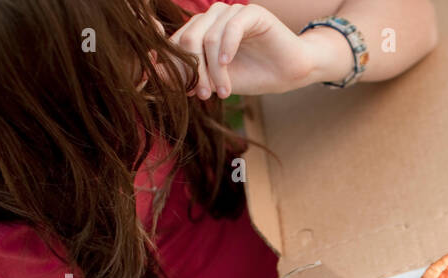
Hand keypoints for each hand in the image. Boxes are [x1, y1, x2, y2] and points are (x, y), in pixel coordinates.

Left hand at [169, 3, 345, 97]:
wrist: (291, 72)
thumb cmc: (255, 75)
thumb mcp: (216, 80)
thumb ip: (190, 76)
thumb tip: (156, 79)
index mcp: (201, 29)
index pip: (178, 44)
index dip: (180, 70)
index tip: (189, 94)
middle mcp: (213, 16)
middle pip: (190, 39)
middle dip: (196, 71)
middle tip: (206, 96)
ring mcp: (232, 12)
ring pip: (209, 37)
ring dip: (214, 69)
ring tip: (224, 91)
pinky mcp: (252, 13)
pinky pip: (232, 28)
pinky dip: (227, 49)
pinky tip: (229, 65)